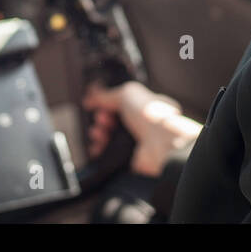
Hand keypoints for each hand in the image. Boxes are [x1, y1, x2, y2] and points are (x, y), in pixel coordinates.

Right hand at [82, 81, 202, 177]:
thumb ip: (107, 95)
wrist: (160, 145)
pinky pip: (110, 152)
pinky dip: (100, 150)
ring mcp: (136, 141)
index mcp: (145, 105)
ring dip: (99, 134)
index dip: (108, 104)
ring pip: (110, 136)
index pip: (121, 103)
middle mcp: (142, 123)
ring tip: (98, 134)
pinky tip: (96, 147)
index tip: (99, 105)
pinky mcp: (129, 157)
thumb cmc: (149, 115)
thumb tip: (90, 98)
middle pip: (113, 120)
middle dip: (102, 119)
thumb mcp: (127, 94)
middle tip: (102, 121)